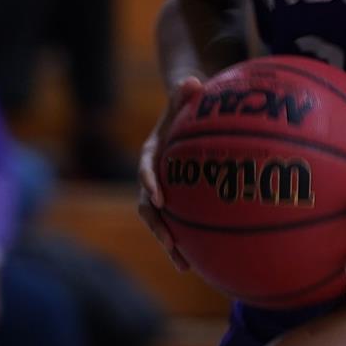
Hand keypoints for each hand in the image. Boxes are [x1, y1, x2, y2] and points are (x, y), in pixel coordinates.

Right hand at [138, 77, 204, 270]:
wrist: (182, 120)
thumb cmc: (185, 107)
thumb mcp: (184, 96)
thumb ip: (185, 90)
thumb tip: (192, 80)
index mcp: (151, 153)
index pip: (146, 168)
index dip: (149, 182)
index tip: (158, 195)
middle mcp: (151, 177)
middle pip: (148, 204)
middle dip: (157, 224)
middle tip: (170, 239)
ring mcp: (162, 192)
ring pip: (160, 222)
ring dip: (169, 242)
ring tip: (183, 264)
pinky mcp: (175, 203)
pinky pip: (177, 225)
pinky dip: (184, 244)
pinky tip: (199, 265)